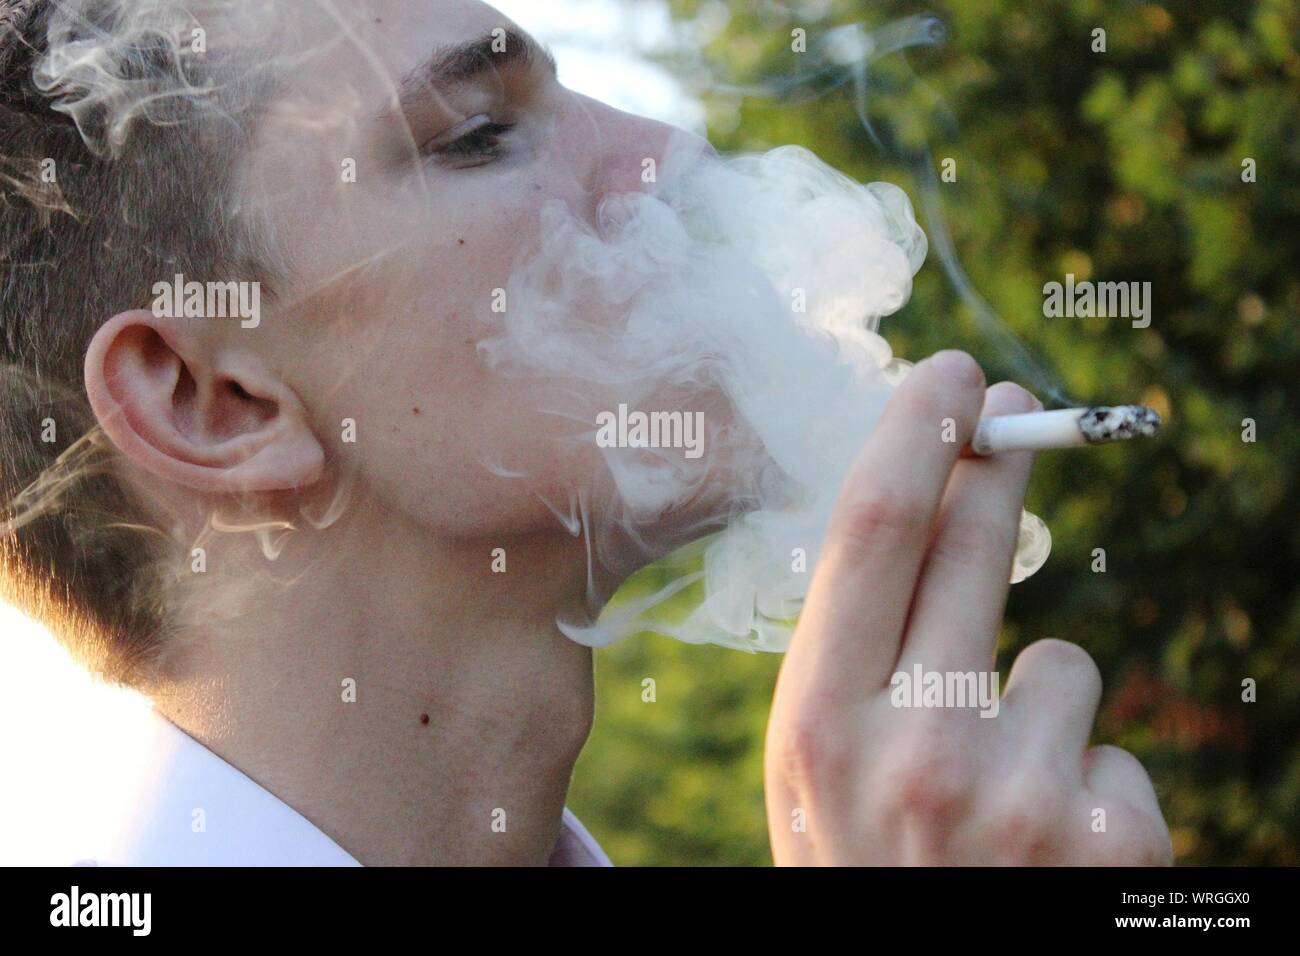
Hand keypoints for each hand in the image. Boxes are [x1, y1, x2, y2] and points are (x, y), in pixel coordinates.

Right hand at [764, 350, 1171, 864]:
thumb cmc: (857, 865)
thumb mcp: (815, 769)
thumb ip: (852, 657)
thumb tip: (918, 508)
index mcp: (818, 725)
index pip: (872, 534)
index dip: (917, 433)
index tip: (952, 375)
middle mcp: (916, 751)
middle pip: (974, 548)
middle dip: (998, 461)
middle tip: (1014, 414)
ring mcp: (1022, 799)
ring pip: (1061, 662)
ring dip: (1036, 703)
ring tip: (996, 794)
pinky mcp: (1110, 840)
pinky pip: (1112, 748)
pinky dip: (1084, 779)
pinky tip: (1045, 847)